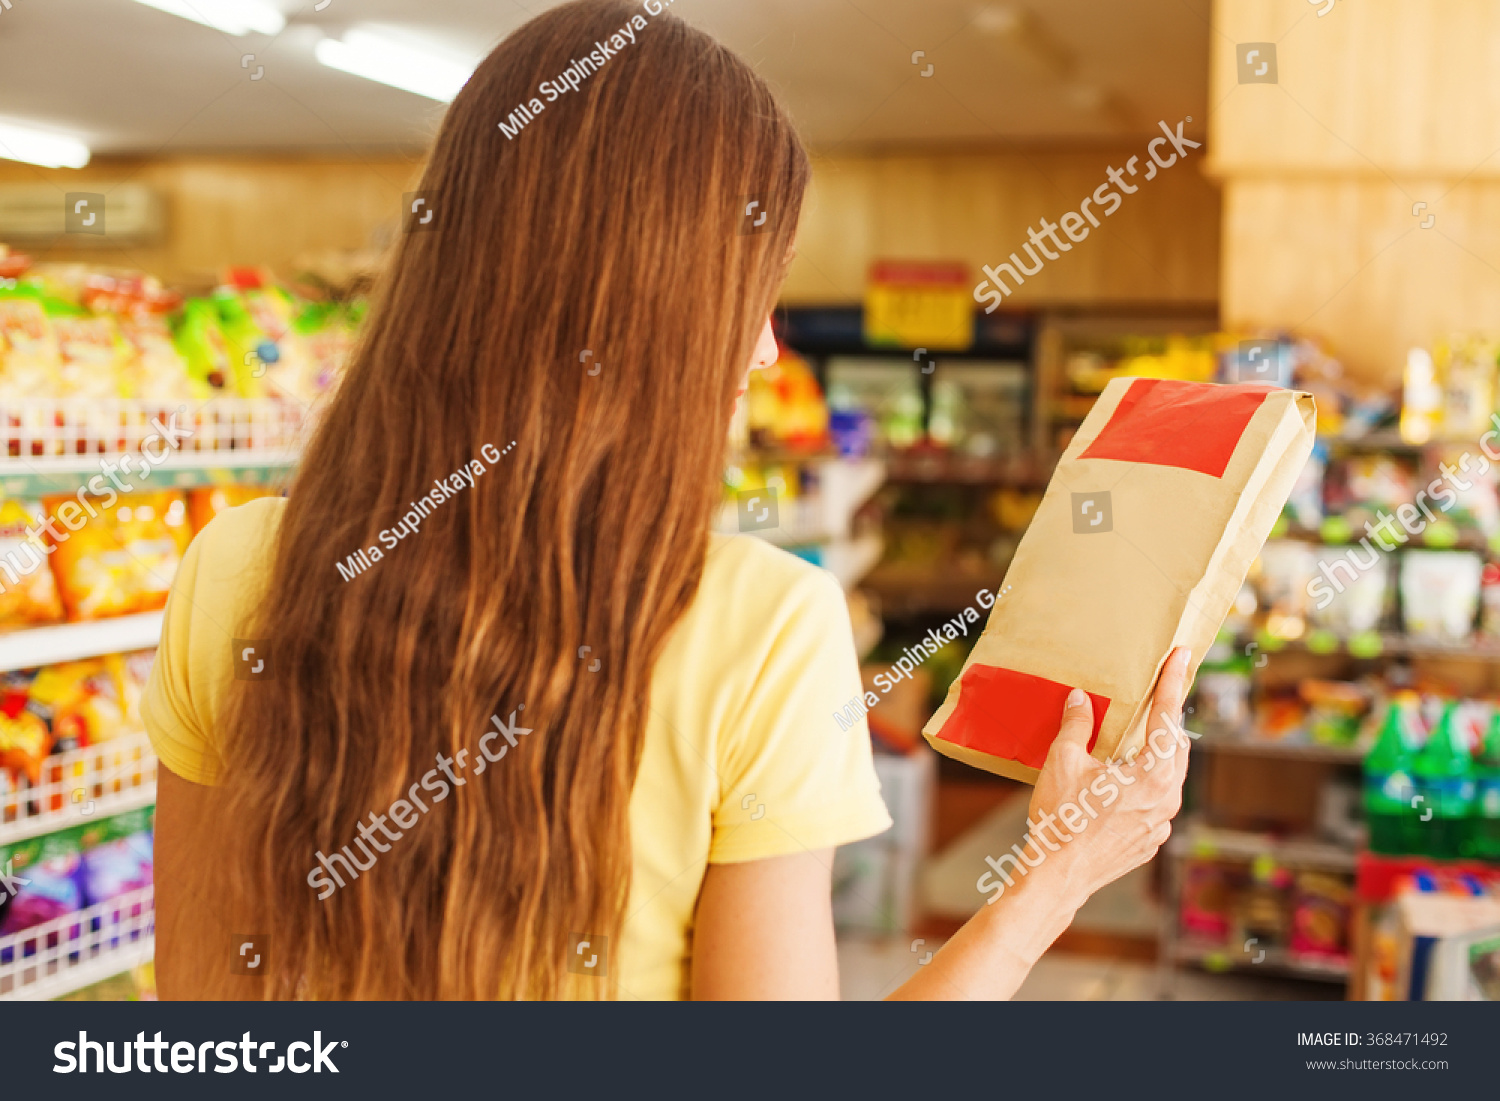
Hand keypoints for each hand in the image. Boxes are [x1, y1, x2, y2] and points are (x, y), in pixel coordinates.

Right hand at [1026, 647, 1192, 907]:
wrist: (1058, 876)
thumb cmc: (1061, 819)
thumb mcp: (1063, 763)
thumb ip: (1077, 726)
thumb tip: (1079, 699)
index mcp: (1152, 775)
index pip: (1167, 718)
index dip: (1173, 682)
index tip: (1182, 655)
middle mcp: (1167, 799)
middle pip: (1175, 746)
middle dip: (1168, 718)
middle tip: (1162, 692)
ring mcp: (1162, 822)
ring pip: (1169, 775)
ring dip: (1158, 752)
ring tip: (1141, 735)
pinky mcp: (1151, 839)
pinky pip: (1158, 800)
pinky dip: (1147, 782)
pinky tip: (1124, 779)